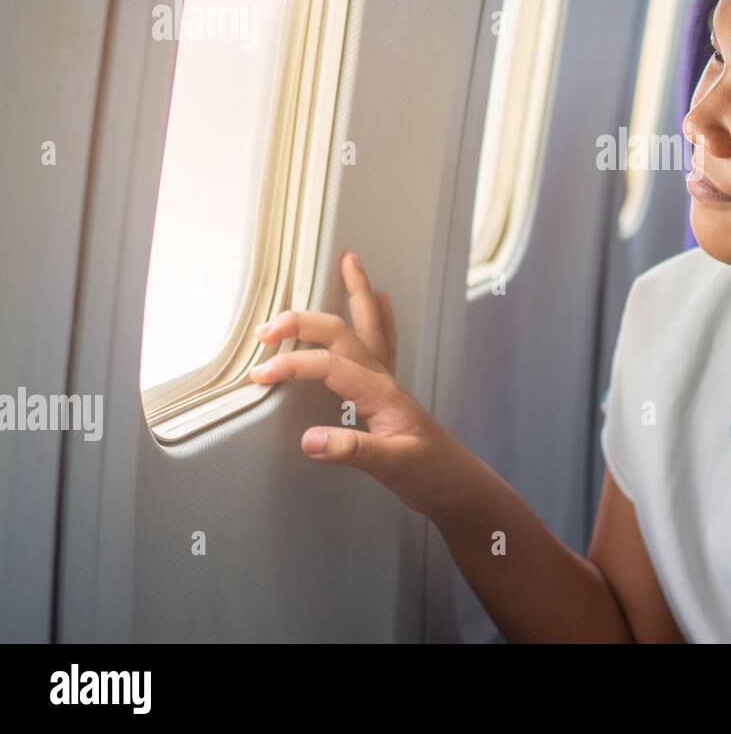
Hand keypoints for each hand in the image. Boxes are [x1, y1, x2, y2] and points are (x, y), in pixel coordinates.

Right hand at [250, 251, 441, 513]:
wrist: (457, 485)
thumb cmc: (429, 474)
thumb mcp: (391, 467)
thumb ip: (353, 451)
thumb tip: (309, 439)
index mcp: (380, 393)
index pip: (328, 366)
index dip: (292, 365)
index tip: (258, 377)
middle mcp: (383, 380)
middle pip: (342, 334)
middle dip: (304, 321)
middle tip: (269, 325)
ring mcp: (387, 383)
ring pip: (369, 326)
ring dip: (356, 293)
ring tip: (350, 261)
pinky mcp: (387, 393)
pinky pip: (382, 343)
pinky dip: (378, 316)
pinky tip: (381, 299)